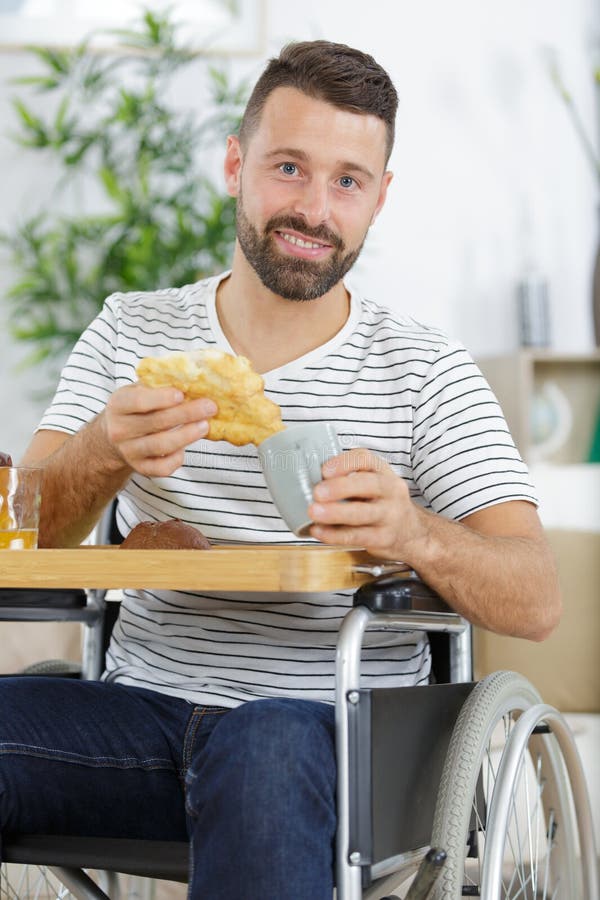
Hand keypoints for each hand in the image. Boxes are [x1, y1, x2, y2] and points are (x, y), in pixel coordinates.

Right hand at [102, 384, 216, 476]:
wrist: (114, 435)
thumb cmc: (135, 407)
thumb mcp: (139, 390)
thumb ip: (159, 385)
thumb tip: (192, 380)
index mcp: (118, 405)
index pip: (138, 401)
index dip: (161, 398)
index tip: (181, 394)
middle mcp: (120, 430)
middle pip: (156, 422)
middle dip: (186, 414)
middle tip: (210, 407)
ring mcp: (129, 451)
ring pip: (162, 445)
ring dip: (187, 435)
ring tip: (205, 425)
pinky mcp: (140, 468)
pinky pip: (162, 467)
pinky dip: (177, 458)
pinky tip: (185, 446)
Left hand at [308, 448, 423, 558]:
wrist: (412, 534)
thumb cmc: (382, 503)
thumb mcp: (373, 483)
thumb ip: (349, 478)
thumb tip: (307, 479)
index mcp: (383, 472)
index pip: (366, 460)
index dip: (344, 463)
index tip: (324, 470)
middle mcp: (390, 491)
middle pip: (369, 484)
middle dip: (341, 487)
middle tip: (317, 492)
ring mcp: (389, 515)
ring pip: (363, 513)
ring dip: (336, 513)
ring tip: (314, 512)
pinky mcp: (383, 538)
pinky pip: (357, 536)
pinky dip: (335, 535)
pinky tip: (319, 531)